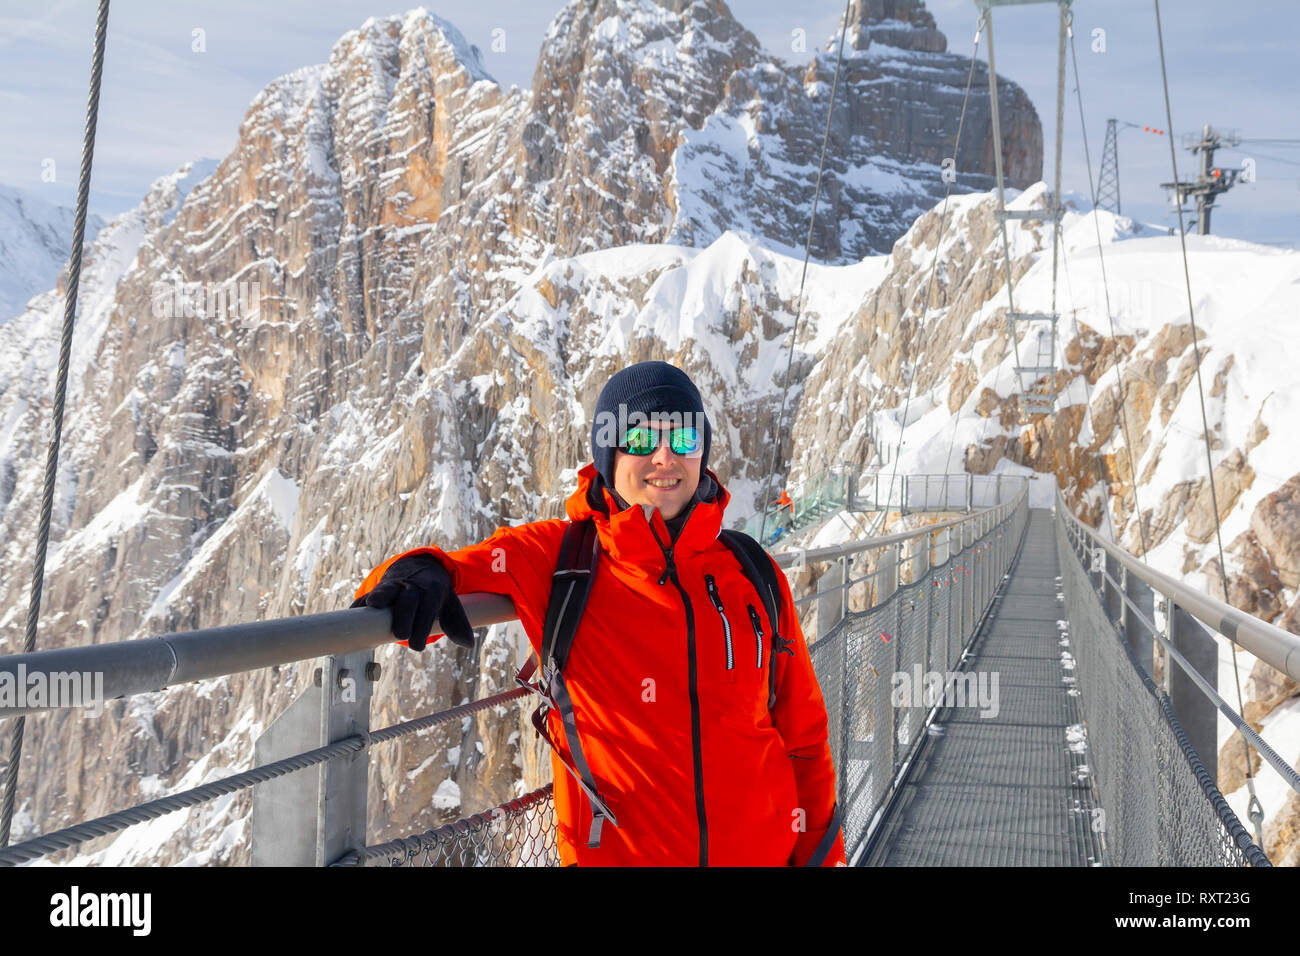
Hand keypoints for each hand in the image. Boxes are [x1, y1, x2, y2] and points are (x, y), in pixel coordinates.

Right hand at [351, 554, 473, 649]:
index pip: (427, 608)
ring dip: (380, 597)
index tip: (418, 645)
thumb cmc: (435, 594)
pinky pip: (366, 596)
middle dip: (403, 616)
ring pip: (386, 590)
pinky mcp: (377, 589)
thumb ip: (458, 624)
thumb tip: (468, 644)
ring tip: (373, 606)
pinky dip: (359, 605)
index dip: (422, 626)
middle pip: (407, 600)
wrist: (420, 567)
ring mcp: (393, 586)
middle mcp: (411, 586)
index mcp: (431, 591)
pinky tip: (352, 613)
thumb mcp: (450, 604)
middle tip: (401, 635)